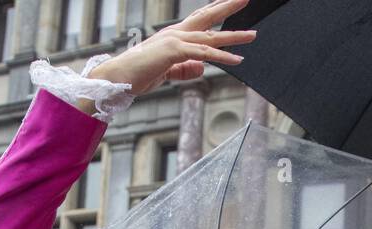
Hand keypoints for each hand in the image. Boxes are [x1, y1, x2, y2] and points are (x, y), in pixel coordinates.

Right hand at [90, 0, 256, 95]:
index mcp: (175, 36)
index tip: (231, 3)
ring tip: (252, 35)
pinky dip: (221, 57)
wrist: (119, 78)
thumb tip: (202, 68)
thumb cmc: (139, 75)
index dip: (216, 11)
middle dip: (228, 7)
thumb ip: (185, 69)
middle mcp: (176, 33)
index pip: (200, 20)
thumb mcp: (168, 73)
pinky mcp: (174, 52)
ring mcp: (175, 40)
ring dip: (233, 35)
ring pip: (210, 36)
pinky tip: (236, 59)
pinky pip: (203, 53)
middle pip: (207, 17)